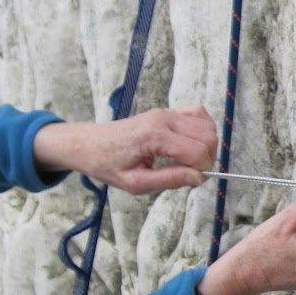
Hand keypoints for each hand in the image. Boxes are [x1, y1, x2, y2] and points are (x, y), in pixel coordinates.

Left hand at [33, 107, 218, 193]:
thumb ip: (169, 180)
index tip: (192, 181)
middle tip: (190, 173)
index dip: (202, 170)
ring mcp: (166, 112)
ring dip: (207, 146)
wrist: (88, 143)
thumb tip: (199, 178)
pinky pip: (198, 114)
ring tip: (190, 161)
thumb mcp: (135, 183)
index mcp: (154, 137)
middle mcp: (164, 119)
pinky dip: (203, 130)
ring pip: (207, 125)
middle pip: (208, 137)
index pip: (198, 151)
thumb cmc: (107, 164)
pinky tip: (192, 144)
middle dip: (207, 159)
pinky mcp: (167, 111)